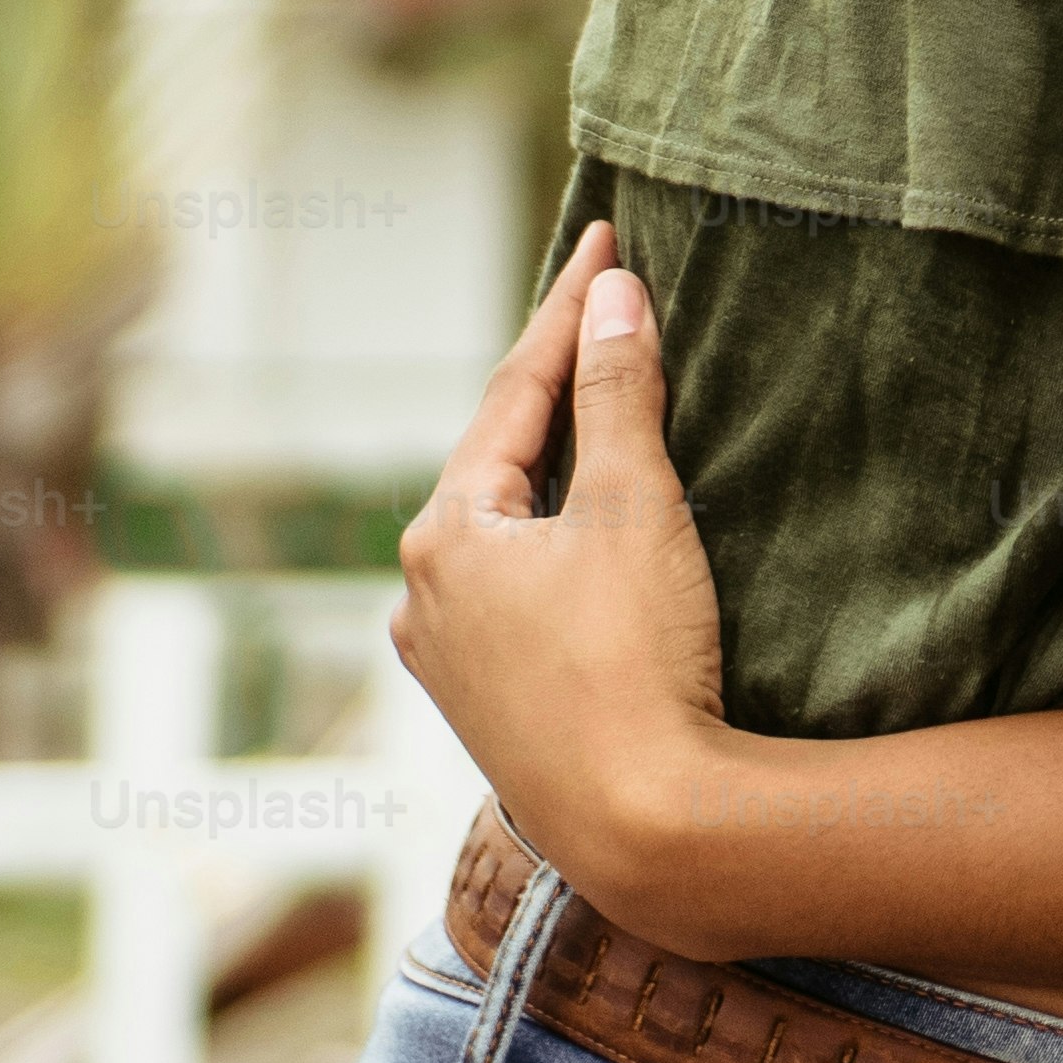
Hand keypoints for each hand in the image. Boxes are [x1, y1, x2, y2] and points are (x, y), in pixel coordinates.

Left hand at [393, 227, 732, 923]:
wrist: (641, 826)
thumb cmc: (633, 661)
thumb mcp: (636, 507)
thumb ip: (620, 392)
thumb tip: (613, 293)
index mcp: (445, 531)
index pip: (518, 389)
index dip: (570, 308)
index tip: (608, 237)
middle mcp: (421, 592)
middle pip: (500, 456)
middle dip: (553, 386)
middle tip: (603, 313)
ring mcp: (447, 657)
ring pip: (502, 527)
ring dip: (550, 468)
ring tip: (598, 412)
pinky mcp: (485, 705)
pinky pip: (512, 589)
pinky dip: (550, 539)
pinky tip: (583, 538)